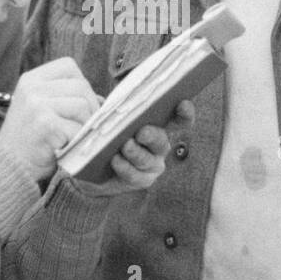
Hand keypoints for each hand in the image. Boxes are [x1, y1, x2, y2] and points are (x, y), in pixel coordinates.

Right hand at [0, 58, 100, 182]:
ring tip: (70, 138)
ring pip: (83, 106)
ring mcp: (37, 104)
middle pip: (81, 86)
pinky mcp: (46, 124)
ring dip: (84, 126)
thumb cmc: (29, 141)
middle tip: (81, 127)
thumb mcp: (39, 108)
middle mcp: (32, 88)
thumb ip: (63, 97)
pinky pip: (78, 128)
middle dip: (90, 108)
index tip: (80, 105)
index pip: (69, 66)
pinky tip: (64, 147)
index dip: (81, 85)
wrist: (8, 168)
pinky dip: (78, 141)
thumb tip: (102, 100)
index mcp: (30, 79)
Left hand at [74, 99, 193, 196]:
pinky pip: (135, 175)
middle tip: (142, 132)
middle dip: (152, 136)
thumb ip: (112, 107)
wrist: (96, 164)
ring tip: (125, 145)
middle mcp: (159, 146)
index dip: (185, 113)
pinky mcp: (141, 180)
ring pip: (147, 160)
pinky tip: (115, 159)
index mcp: (158, 125)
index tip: (183, 104)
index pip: (179, 119)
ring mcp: (152, 165)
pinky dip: (125, 167)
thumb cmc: (106, 132)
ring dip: (136, 153)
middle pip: (161, 141)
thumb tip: (101, 99)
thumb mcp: (110, 116)